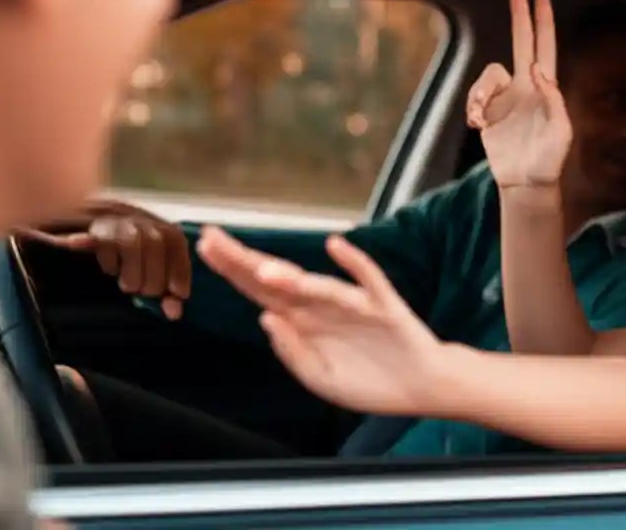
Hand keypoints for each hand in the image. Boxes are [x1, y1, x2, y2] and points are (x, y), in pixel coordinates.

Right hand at [17, 200, 190, 318]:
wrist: (58, 227)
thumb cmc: (106, 254)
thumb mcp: (137, 266)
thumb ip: (158, 284)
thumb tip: (174, 312)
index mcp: (150, 222)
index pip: (175, 240)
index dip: (180, 269)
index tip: (179, 295)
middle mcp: (134, 215)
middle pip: (158, 241)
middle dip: (157, 276)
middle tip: (143, 292)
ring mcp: (110, 216)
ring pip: (134, 241)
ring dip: (135, 271)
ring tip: (127, 286)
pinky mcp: (86, 225)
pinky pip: (103, 241)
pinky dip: (110, 260)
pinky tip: (108, 269)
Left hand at [195, 226, 452, 416]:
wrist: (421, 387)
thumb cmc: (370, 381)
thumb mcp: (321, 379)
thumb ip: (293, 352)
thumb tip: (266, 319)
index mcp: (303, 322)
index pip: (260, 291)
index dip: (233, 270)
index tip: (205, 246)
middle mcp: (322, 306)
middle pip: (278, 279)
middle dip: (245, 260)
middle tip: (213, 238)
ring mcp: (353, 303)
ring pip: (317, 285)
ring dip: (293, 277)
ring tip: (265, 271)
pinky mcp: (385, 306)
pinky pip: (368, 281)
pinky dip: (354, 263)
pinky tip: (337, 247)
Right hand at [467, 0, 572, 187]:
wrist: (526, 183)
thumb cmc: (550, 160)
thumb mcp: (561, 130)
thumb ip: (553, 98)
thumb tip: (539, 70)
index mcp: (545, 89)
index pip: (545, 49)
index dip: (543, 24)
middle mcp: (524, 88)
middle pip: (520, 43)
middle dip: (519, 17)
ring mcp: (504, 100)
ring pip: (488, 74)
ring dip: (480, 91)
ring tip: (479, 115)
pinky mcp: (487, 114)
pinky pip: (474, 97)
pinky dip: (471, 107)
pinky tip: (477, 125)